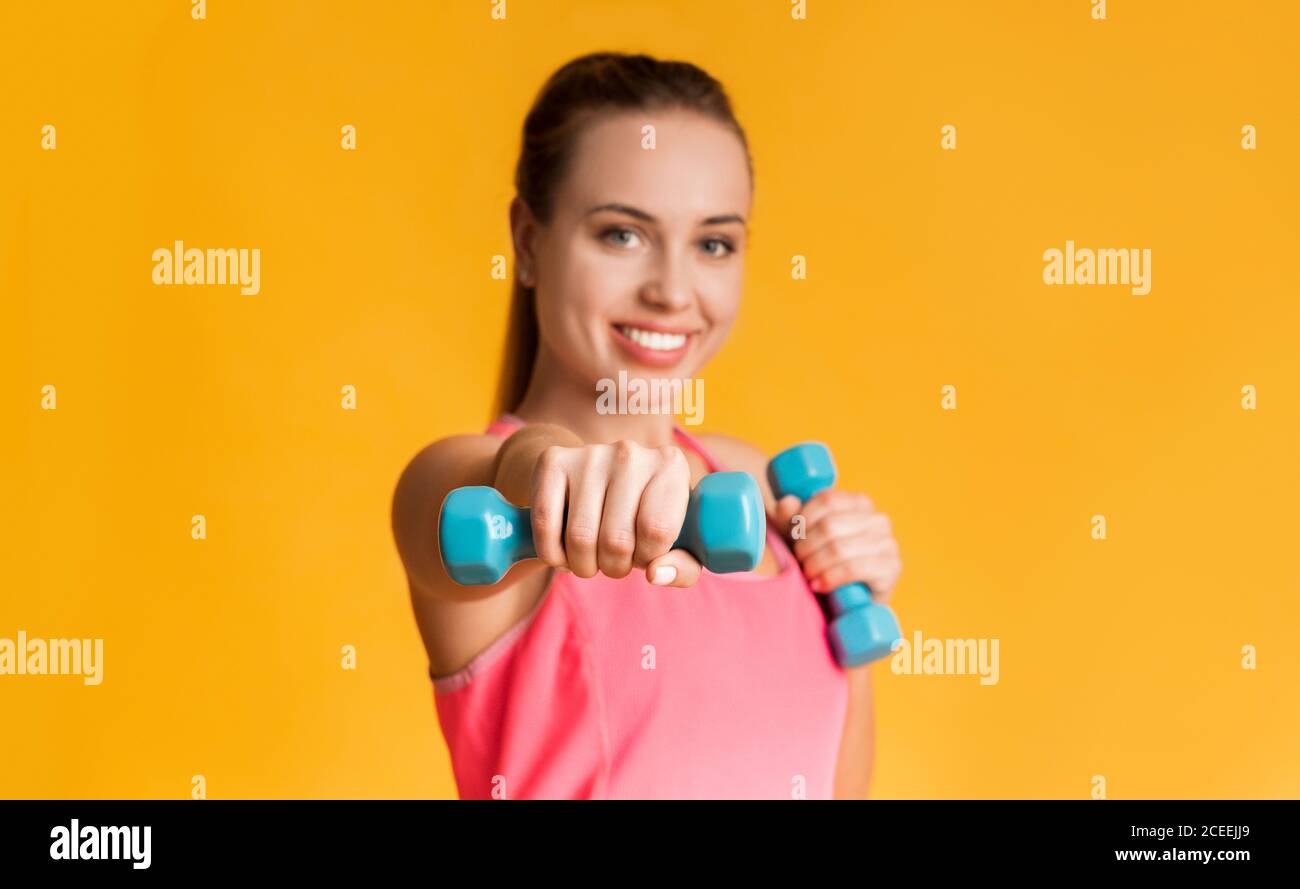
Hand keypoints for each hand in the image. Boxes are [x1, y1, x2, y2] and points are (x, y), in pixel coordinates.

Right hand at [529, 441, 701, 586]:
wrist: (594, 475)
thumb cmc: (643, 515)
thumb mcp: (676, 540)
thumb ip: (683, 566)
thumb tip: (655, 574)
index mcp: (671, 466)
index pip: (657, 532)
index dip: (646, 558)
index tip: (642, 555)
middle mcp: (631, 453)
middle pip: (616, 540)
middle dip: (613, 567)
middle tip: (612, 562)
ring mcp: (590, 453)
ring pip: (580, 537)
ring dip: (583, 565)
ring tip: (589, 559)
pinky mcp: (554, 461)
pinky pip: (546, 524)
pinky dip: (552, 554)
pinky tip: (563, 552)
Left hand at [774, 490, 900, 602]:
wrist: (848, 601)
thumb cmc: (823, 562)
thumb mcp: (802, 538)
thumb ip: (790, 519)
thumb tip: (787, 502)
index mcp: (860, 503)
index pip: (827, 500)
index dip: (804, 520)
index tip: (794, 537)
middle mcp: (878, 519)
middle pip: (829, 525)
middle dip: (806, 546)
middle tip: (799, 561)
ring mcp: (888, 543)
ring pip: (839, 548)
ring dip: (815, 564)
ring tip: (808, 574)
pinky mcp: (891, 568)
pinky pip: (854, 568)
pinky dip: (830, 578)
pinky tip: (819, 585)